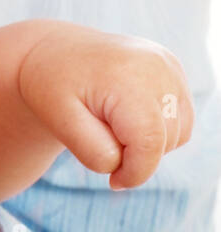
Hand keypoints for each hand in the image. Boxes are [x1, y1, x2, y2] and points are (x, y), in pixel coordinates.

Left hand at [19, 23, 193, 189]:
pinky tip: (125, 115)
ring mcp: (168, 65)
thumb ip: (93, 150)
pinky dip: (158, 128)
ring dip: (148, 142)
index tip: (114, 182)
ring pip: (178, 133)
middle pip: (165, 141)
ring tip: (108, 122)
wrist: (52, 50)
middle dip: (136, 155)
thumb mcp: (59, 120)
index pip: (150, 143)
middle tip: (98, 138)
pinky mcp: (173, 68)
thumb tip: (124, 165)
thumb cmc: (51, 85)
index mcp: (128, 77)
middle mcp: (157, 66)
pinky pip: (180, 119)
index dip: (135, 172)